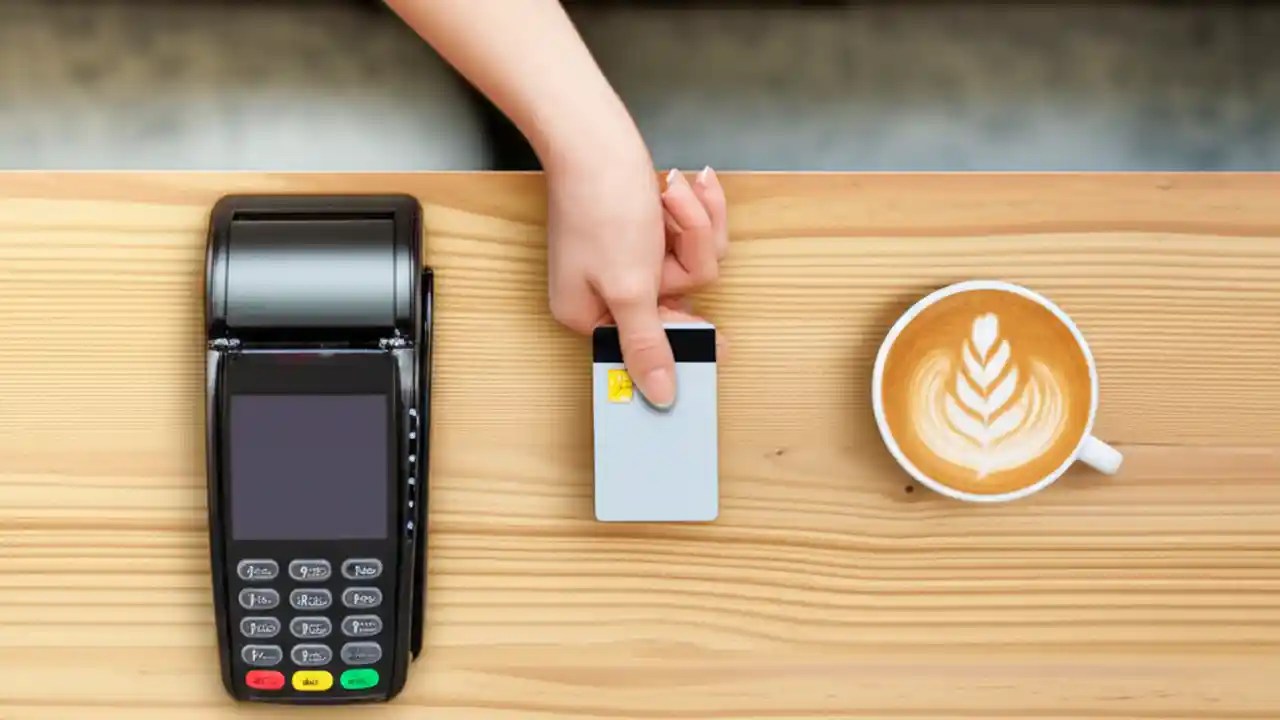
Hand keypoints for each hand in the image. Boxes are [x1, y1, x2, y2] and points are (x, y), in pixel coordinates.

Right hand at [546, 155, 727, 408]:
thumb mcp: (630, 287)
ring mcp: (630, 260)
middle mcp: (608, 292)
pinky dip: (691, 211)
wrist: (594, 137)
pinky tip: (683, 184)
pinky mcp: (646, 232)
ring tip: (672, 191)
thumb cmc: (601, 206)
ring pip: (692, 262)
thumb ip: (648, 344)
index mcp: (590, 315)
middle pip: (681, 298)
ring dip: (691, 224)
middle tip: (669, 222)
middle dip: (689, 251)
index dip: (688, 333)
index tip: (726, 343)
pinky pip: (689, 236)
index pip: (651, 345)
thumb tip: (659, 397)